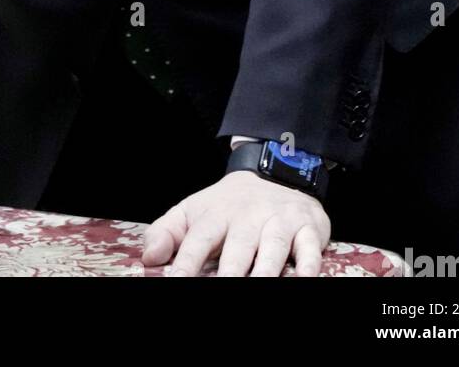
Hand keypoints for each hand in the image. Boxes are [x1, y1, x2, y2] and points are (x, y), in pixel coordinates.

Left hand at [142, 171, 330, 276]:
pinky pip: (310, 248)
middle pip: (238, 247)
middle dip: (230, 272)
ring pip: (273, 248)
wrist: (274, 171)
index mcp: (216, 214)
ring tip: (257, 287)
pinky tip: (304, 279)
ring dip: (266, 271)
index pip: (199, 240)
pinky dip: (309, 265)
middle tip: (223, 287)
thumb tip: (148, 257)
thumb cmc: (228, 205)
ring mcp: (279, 222)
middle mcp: (248, 217)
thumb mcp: (193, 211)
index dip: (187, 262)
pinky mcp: (308, 229)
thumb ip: (167, 232)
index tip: (177, 280)